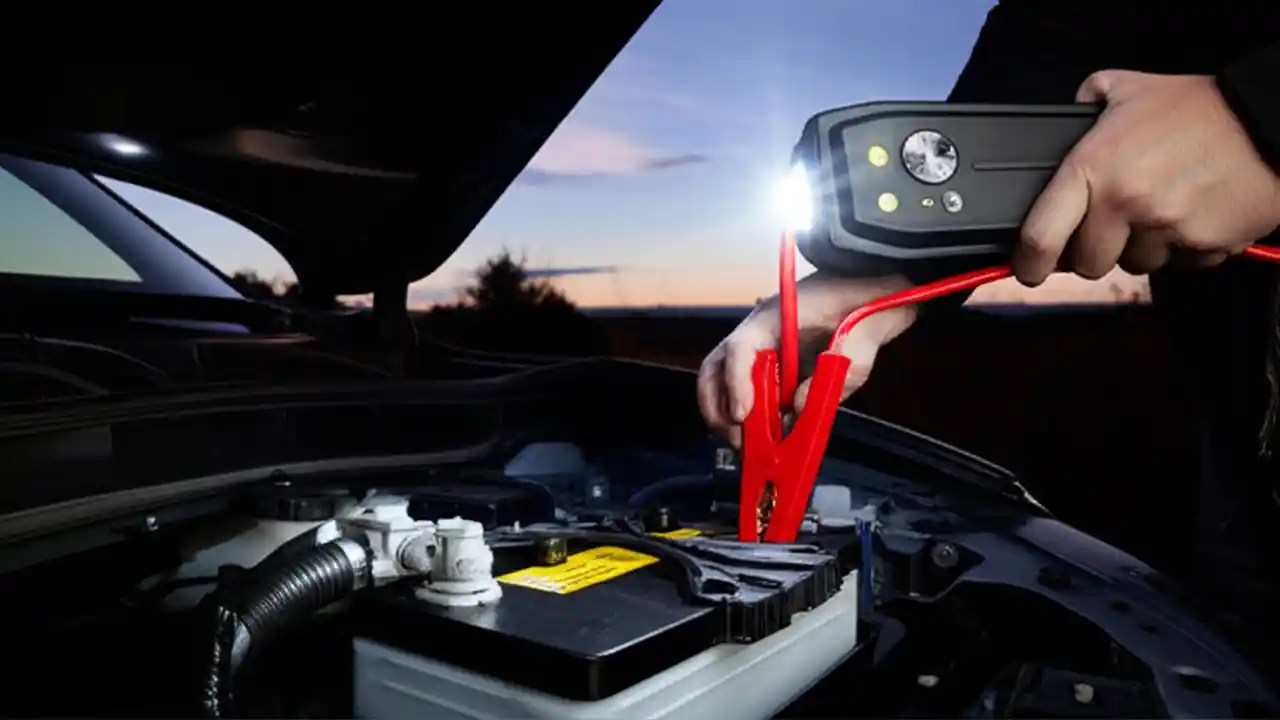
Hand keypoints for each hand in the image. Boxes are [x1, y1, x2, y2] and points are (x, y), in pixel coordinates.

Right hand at [697, 274, 917, 445]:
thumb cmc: (871, 302)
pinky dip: (750, 416)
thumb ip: (836, 373)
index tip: (743, 415)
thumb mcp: (863, 338)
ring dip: (726, 414)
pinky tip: (766, 437)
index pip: (739, 348)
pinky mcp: (776, 366)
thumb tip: (799, 411)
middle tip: (738, 440)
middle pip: (715, 368)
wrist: (880, 287)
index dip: (736, 383)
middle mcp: (760, 333)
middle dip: (718, 406)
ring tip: (747, 445)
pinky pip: (750, 392)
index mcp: (775, 317)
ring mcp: (764, 349)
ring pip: (723, 381)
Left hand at [1015, 71, 1279, 284]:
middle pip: (1087, 262)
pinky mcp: (1202, 246)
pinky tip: (1192, 213)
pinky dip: (1182, 247)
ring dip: (1141, 246)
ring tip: (1162, 206)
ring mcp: (1165, 228)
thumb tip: (1067, 118)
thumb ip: (1086, 103)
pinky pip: (1178, 264)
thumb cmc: (1198, 106)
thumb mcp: (1128, 89)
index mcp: (1093, 167)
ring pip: (1134, 264)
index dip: (1027, 263)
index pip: (1040, 237)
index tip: (1027, 268)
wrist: (1270, 119)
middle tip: (1114, 223)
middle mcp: (1124, 202)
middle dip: (1095, 250)